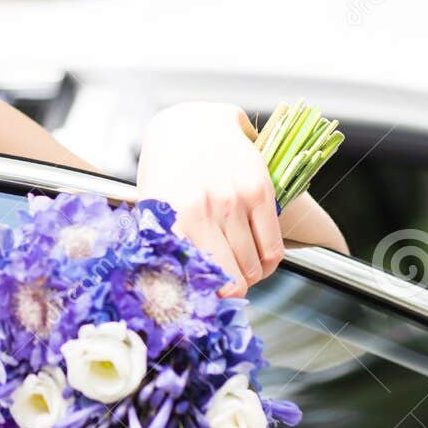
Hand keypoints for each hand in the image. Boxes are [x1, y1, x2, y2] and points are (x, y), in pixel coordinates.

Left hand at [136, 102, 284, 298]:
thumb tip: (180, 289)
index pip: (196, 281)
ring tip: (241, 269)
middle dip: (231, 293)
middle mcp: (202, 211)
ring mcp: (234, 200)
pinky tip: (259, 259)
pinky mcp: (260, 191)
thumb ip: (167, 244)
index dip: (204, 301)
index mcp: (170, 218)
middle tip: (226, 288)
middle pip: (232, 282)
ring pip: (254, 268)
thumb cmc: (166, 168)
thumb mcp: (153, 206)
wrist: (190, 122)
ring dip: (251, 277)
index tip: (206, 304)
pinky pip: (273, 247)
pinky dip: (269, 263)